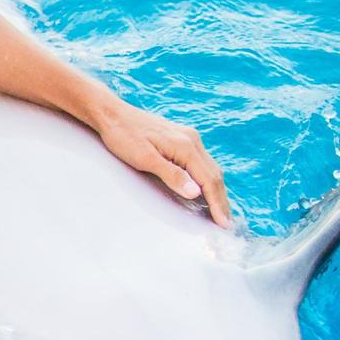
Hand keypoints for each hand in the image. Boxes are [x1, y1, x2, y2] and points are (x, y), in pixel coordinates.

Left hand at [90, 100, 234, 225]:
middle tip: (227, 224)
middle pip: (214, 174)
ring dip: (217, 190)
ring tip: (221, 212)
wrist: (113, 115)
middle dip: (222, 200)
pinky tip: (206, 190)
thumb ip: (171, 175)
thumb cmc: (124, 136)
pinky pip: (202, 162)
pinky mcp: (183, 139)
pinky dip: (208, 179)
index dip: (217, 203)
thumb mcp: (144, 158)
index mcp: (185, 146)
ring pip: (210, 168)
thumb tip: (195, 193)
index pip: (208, 180)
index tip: (223, 224)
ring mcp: (189, 138)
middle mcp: (192, 140)